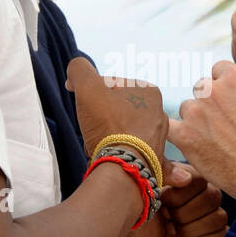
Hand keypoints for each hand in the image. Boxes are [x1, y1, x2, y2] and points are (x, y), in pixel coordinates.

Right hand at [65, 57, 170, 179]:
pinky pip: (140, 154)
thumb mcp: (88, 86)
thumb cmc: (108, 124)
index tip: (86, 105)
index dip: (95, 93)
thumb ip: (80, 70)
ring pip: (129, 131)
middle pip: (122, 109)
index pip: (115, 85)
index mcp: (149, 92)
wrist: (123, 167)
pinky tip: (119, 155)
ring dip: (115, 134)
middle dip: (106, 115)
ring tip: (102, 142)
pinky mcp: (155, 162)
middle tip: (93, 125)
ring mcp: (159, 139)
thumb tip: (76, 69)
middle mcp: (160, 114)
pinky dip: (130, 154)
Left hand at [114, 167, 227, 236]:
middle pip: (213, 196)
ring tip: (172, 232)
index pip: (200, 179)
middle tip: (167, 219)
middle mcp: (196, 202)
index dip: (182, 192)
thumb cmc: (130, 225)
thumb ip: (161, 174)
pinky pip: (221, 236)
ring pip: (219, 216)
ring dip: (192, 226)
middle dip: (186, 210)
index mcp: (181, 185)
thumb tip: (186, 177)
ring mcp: (203, 224)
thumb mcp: (142, 193)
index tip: (162, 199)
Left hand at [169, 60, 235, 198]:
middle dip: (212, 102)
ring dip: (197, 119)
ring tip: (214, 138)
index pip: (219, 70)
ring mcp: (195, 113)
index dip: (227, 86)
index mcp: (235, 78)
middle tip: (225, 124)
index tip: (233, 103)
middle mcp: (212, 91)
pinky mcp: (184, 136)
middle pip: (203, 88)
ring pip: (188, 108)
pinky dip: (178, 133)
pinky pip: (170, 128)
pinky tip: (190, 142)